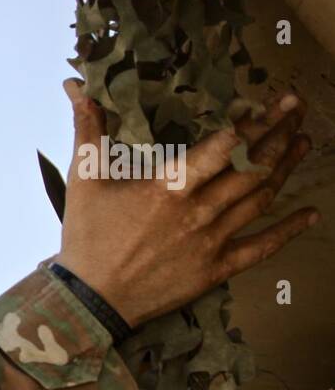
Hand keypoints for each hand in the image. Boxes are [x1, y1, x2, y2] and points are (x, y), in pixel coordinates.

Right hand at [56, 79, 319, 326]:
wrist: (92, 299)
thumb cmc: (87, 239)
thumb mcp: (84, 181)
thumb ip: (88, 132)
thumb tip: (77, 89)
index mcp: (169, 188)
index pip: (224, 147)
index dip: (256, 122)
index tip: (277, 102)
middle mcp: (198, 212)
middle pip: (252, 168)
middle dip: (280, 135)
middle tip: (298, 111)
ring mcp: (211, 241)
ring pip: (260, 199)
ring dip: (286, 168)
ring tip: (303, 142)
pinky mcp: (216, 269)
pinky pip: (262, 248)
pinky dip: (289, 230)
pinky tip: (311, 213)